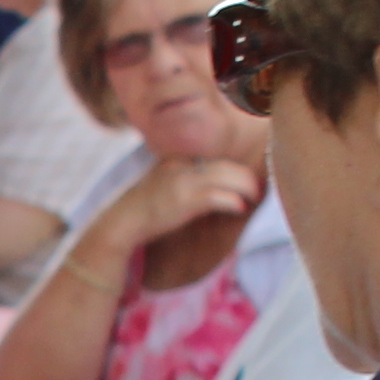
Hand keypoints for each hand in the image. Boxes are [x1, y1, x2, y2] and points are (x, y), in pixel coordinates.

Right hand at [110, 154, 261, 251]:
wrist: (122, 223)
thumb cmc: (144, 208)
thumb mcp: (163, 180)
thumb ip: (185, 174)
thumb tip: (213, 181)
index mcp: (177, 157)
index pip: (215, 157)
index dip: (234, 168)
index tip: (245, 178)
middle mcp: (182, 164)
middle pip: (228, 165)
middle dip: (247, 178)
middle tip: (257, 190)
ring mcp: (184, 181)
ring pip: (230, 177)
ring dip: (248, 189)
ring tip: (253, 198)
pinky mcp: (186, 200)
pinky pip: (221, 197)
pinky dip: (235, 202)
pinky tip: (240, 208)